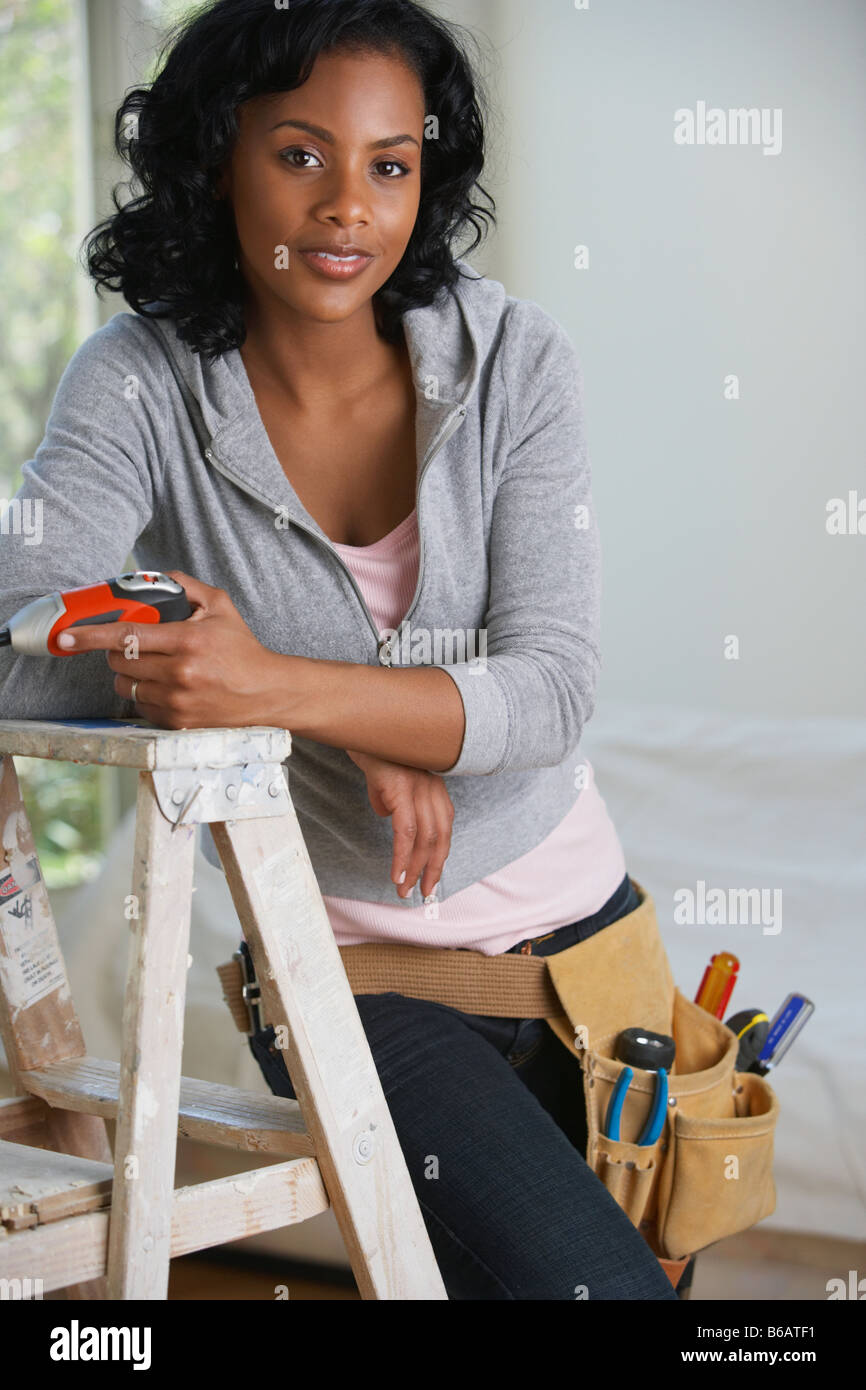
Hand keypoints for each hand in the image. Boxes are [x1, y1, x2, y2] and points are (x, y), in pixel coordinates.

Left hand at [55, 571, 285, 730]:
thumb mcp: (221, 606)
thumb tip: (153, 577)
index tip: (66, 636)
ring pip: (125, 685)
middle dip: (118, 651)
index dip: (90, 636)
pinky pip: (139, 705)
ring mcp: (177, 701)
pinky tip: (166, 687)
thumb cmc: (243, 649)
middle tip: (135, 646)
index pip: (126, 636)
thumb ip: (186, 585)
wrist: (267, 693)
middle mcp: (180, 673)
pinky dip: (144, 694)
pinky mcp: (177, 722)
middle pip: (120, 661)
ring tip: (153, 668)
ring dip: (129, 674)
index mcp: (188, 640)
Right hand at [347, 749, 454, 900]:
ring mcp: (419, 787)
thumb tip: (387, 816)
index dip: (439, 857)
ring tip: (404, 889)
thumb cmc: (374, 750)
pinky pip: (406, 831)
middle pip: (440, 837)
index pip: (444, 829)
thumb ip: (391, 799)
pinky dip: (403, 856)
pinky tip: (397, 873)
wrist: (362, 722)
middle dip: (432, 869)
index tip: (431, 879)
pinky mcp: (401, 788)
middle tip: (423, 893)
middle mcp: (432, 787)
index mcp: (434, 786)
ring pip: (425, 839)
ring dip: (415, 869)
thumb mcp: (387, 779)